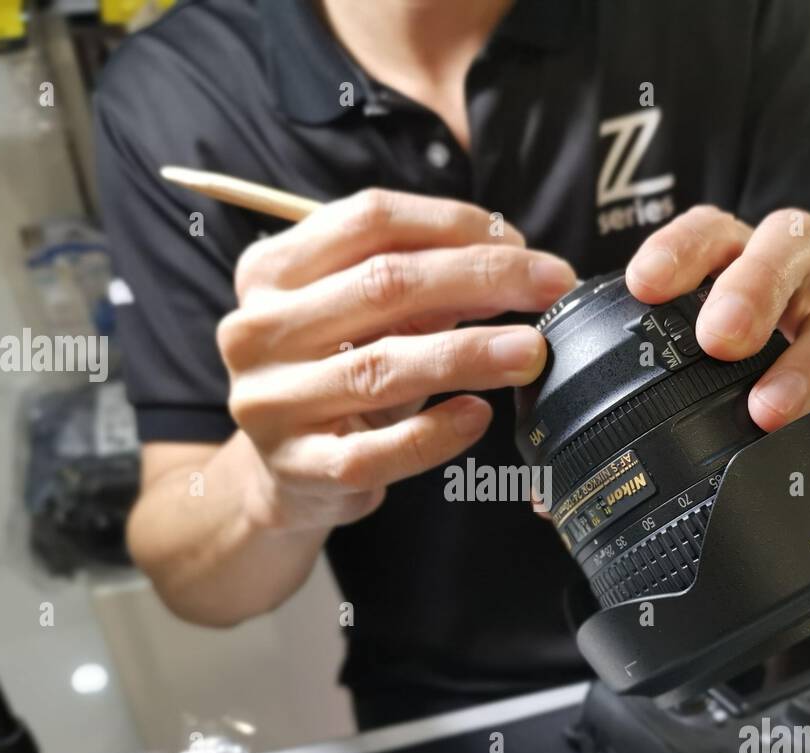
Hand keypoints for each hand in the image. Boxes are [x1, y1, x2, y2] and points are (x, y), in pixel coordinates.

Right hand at [217, 188, 576, 532]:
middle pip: (384, 283)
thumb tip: (515, 266)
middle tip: (551, 285)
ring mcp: (271, 401)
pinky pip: (377, 451)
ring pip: (383, 365)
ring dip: (472, 353)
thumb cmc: (335, 376)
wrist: (281, 476)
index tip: (521, 241)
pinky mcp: (297, 468)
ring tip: (531, 351)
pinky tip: (478, 416)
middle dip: (483, 277)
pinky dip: (436, 433)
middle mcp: (257, 329)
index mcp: (270, 270)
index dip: (455, 223)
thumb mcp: (366, 318)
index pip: (370, 220)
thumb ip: (426, 287)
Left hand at [625, 206, 809, 431]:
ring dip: (802, 358)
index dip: (679, 249)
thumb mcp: (674, 370)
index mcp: (732, 264)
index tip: (644, 284)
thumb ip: (617, 403)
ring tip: (766, 409)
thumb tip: (543, 487)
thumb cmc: (730, 376)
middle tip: (719, 337)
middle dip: (752, 286)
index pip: (708, 231)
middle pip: (784, 246)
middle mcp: (789, 282)